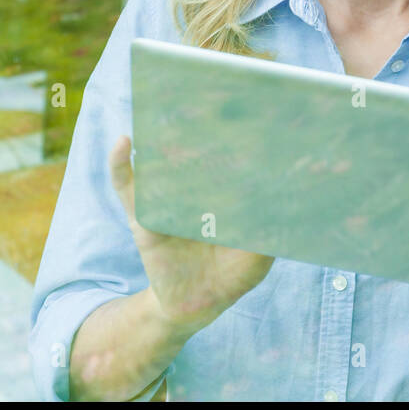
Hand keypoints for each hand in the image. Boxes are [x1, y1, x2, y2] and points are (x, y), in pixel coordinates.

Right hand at [109, 135, 273, 336]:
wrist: (193, 304)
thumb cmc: (230, 276)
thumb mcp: (257, 258)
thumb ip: (269, 237)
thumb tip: (287, 207)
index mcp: (221, 194)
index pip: (225, 159)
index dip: (236, 139)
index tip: (252, 118)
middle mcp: (193, 191)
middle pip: (192, 153)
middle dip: (200, 130)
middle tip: (213, 105)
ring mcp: (165, 201)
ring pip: (161, 164)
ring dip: (165, 141)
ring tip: (172, 119)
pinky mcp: (142, 217)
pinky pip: (126, 187)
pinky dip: (121, 165)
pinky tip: (124, 142)